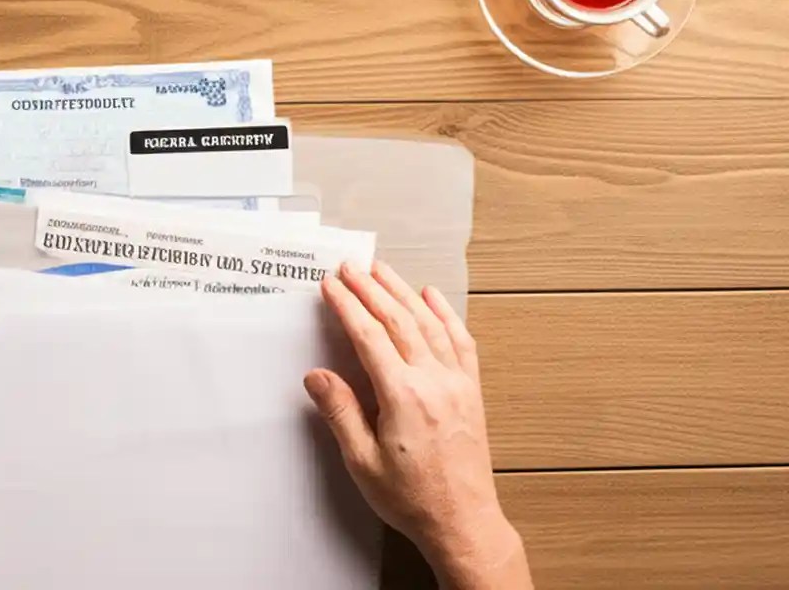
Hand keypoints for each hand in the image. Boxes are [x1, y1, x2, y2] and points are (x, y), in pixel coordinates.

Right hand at [306, 262, 531, 589]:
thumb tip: (317, 376)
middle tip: (350, 267)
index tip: (331, 285)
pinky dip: (445, 314)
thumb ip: (341, 412)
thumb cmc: (413, 498)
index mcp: (403, 396)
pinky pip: (460, 340)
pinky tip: (433, 297)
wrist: (463, 521)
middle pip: (398, 319)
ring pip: (428, 323)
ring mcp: (457, 383)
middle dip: (371, 288)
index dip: (347, 305)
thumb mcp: (362, 462)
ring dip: (403, 291)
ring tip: (382, 270)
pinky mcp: (470, 391)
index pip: (369, 336)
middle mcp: (434, 381)